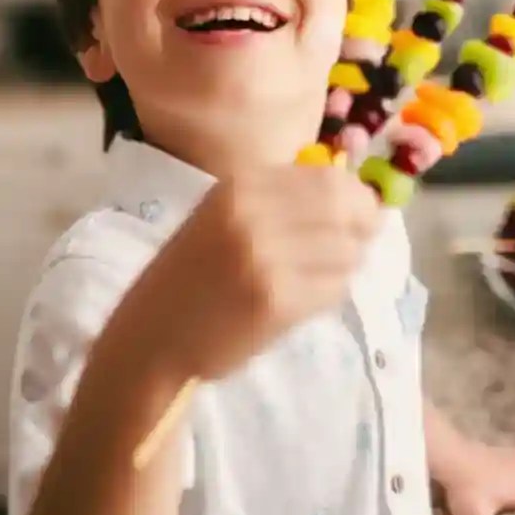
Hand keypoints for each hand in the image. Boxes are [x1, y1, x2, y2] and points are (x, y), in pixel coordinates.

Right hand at [131, 165, 379, 380]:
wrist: (151, 336)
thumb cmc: (192, 275)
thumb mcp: (227, 216)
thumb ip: (284, 201)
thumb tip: (356, 197)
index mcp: (242, 184)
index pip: (329, 178)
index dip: (357, 196)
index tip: (360, 213)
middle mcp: (254, 213)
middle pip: (345, 209)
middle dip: (363, 227)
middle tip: (358, 244)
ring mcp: (266, 257)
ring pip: (347, 251)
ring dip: (345, 265)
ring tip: (319, 276)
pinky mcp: (277, 301)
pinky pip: (334, 289)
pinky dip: (331, 294)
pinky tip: (305, 299)